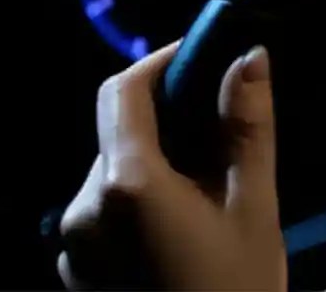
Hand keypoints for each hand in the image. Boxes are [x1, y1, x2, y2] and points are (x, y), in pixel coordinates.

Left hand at [58, 42, 284, 291]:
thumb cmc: (235, 290)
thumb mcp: (253, 206)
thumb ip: (246, 126)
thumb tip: (249, 58)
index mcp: (126, 186)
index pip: (122, 90)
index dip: (161, 62)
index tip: (199, 58)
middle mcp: (81, 210)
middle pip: (121, 134)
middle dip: (170, 126)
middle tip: (224, 144)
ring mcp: (72, 245)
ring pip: (114, 174)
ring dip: (156, 168)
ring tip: (208, 199)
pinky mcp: (75, 270)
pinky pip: (104, 214)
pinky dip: (139, 205)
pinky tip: (182, 231)